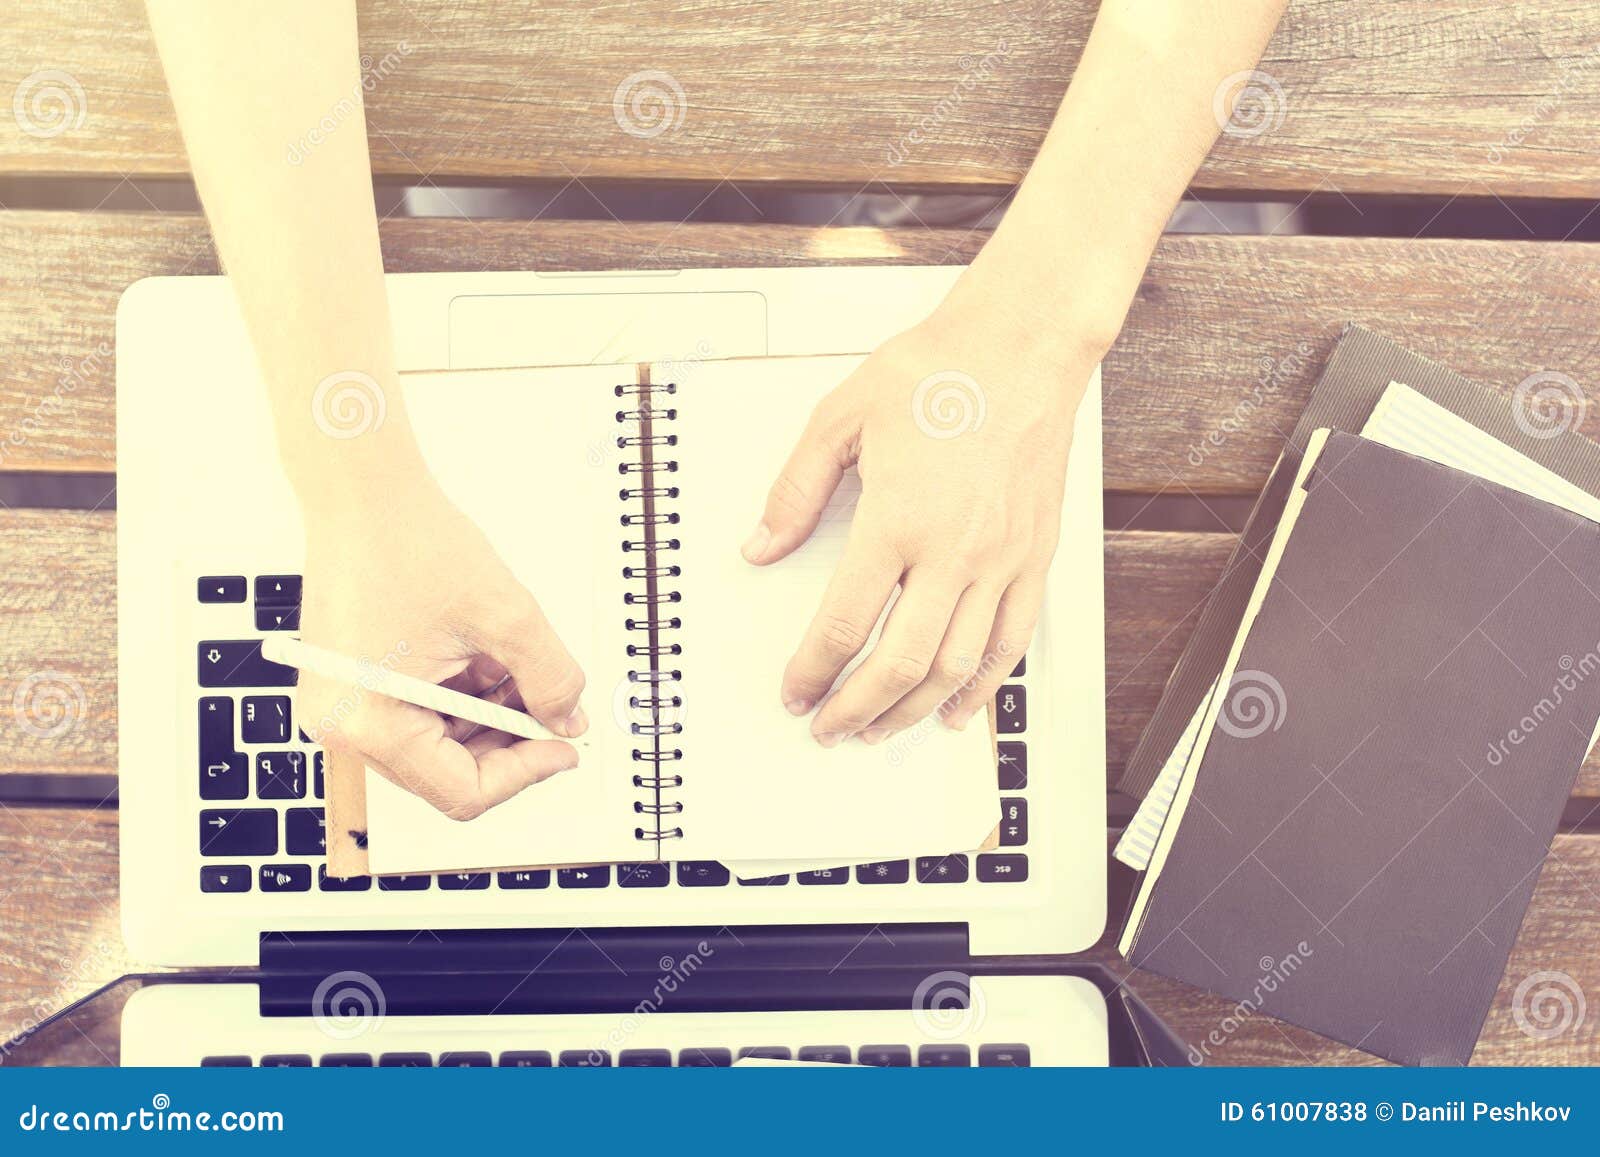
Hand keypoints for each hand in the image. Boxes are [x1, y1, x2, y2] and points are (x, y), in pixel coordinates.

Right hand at [296, 471, 586, 819]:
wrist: (360, 490)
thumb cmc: (411, 541)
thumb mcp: (506, 616)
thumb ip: (550, 678)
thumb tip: (569, 721)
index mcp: (370, 722)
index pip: (462, 791)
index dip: (525, 772)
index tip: (564, 746)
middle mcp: (344, 725)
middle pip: (446, 773)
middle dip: (509, 743)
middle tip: (554, 710)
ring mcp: (343, 705)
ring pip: (436, 744)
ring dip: (488, 718)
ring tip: (519, 670)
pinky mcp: (350, 682)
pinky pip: (416, 712)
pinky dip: (460, 696)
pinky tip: (487, 659)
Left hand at [744, 292, 1097, 745]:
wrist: (1022, 346)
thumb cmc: (939, 372)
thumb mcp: (840, 417)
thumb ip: (796, 490)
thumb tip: (762, 544)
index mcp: (897, 519)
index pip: (844, 623)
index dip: (813, 670)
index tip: (795, 690)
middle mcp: (953, 550)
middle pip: (899, 662)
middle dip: (855, 707)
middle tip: (827, 726)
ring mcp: (1000, 560)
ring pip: (955, 666)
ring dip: (911, 709)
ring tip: (879, 728)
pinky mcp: (1034, 558)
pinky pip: (1010, 643)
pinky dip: (982, 688)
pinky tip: (956, 709)